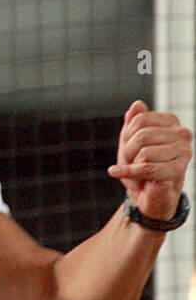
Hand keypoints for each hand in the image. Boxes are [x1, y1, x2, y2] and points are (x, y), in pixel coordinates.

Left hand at [107, 100, 192, 220]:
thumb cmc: (140, 166)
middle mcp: (182, 134)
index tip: (128, 146)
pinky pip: (147, 168)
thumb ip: (133, 122)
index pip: (140, 119)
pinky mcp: (179, 170)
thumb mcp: (130, 141)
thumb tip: (137, 104)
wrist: (147, 195)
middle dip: (128, 151)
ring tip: (137, 170)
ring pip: (145, 153)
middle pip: (142, 136)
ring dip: (132, 164)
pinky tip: (116, 172)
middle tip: (131, 161)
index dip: (127, 135)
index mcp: (171, 122)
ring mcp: (184, 152)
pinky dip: (128, 173)